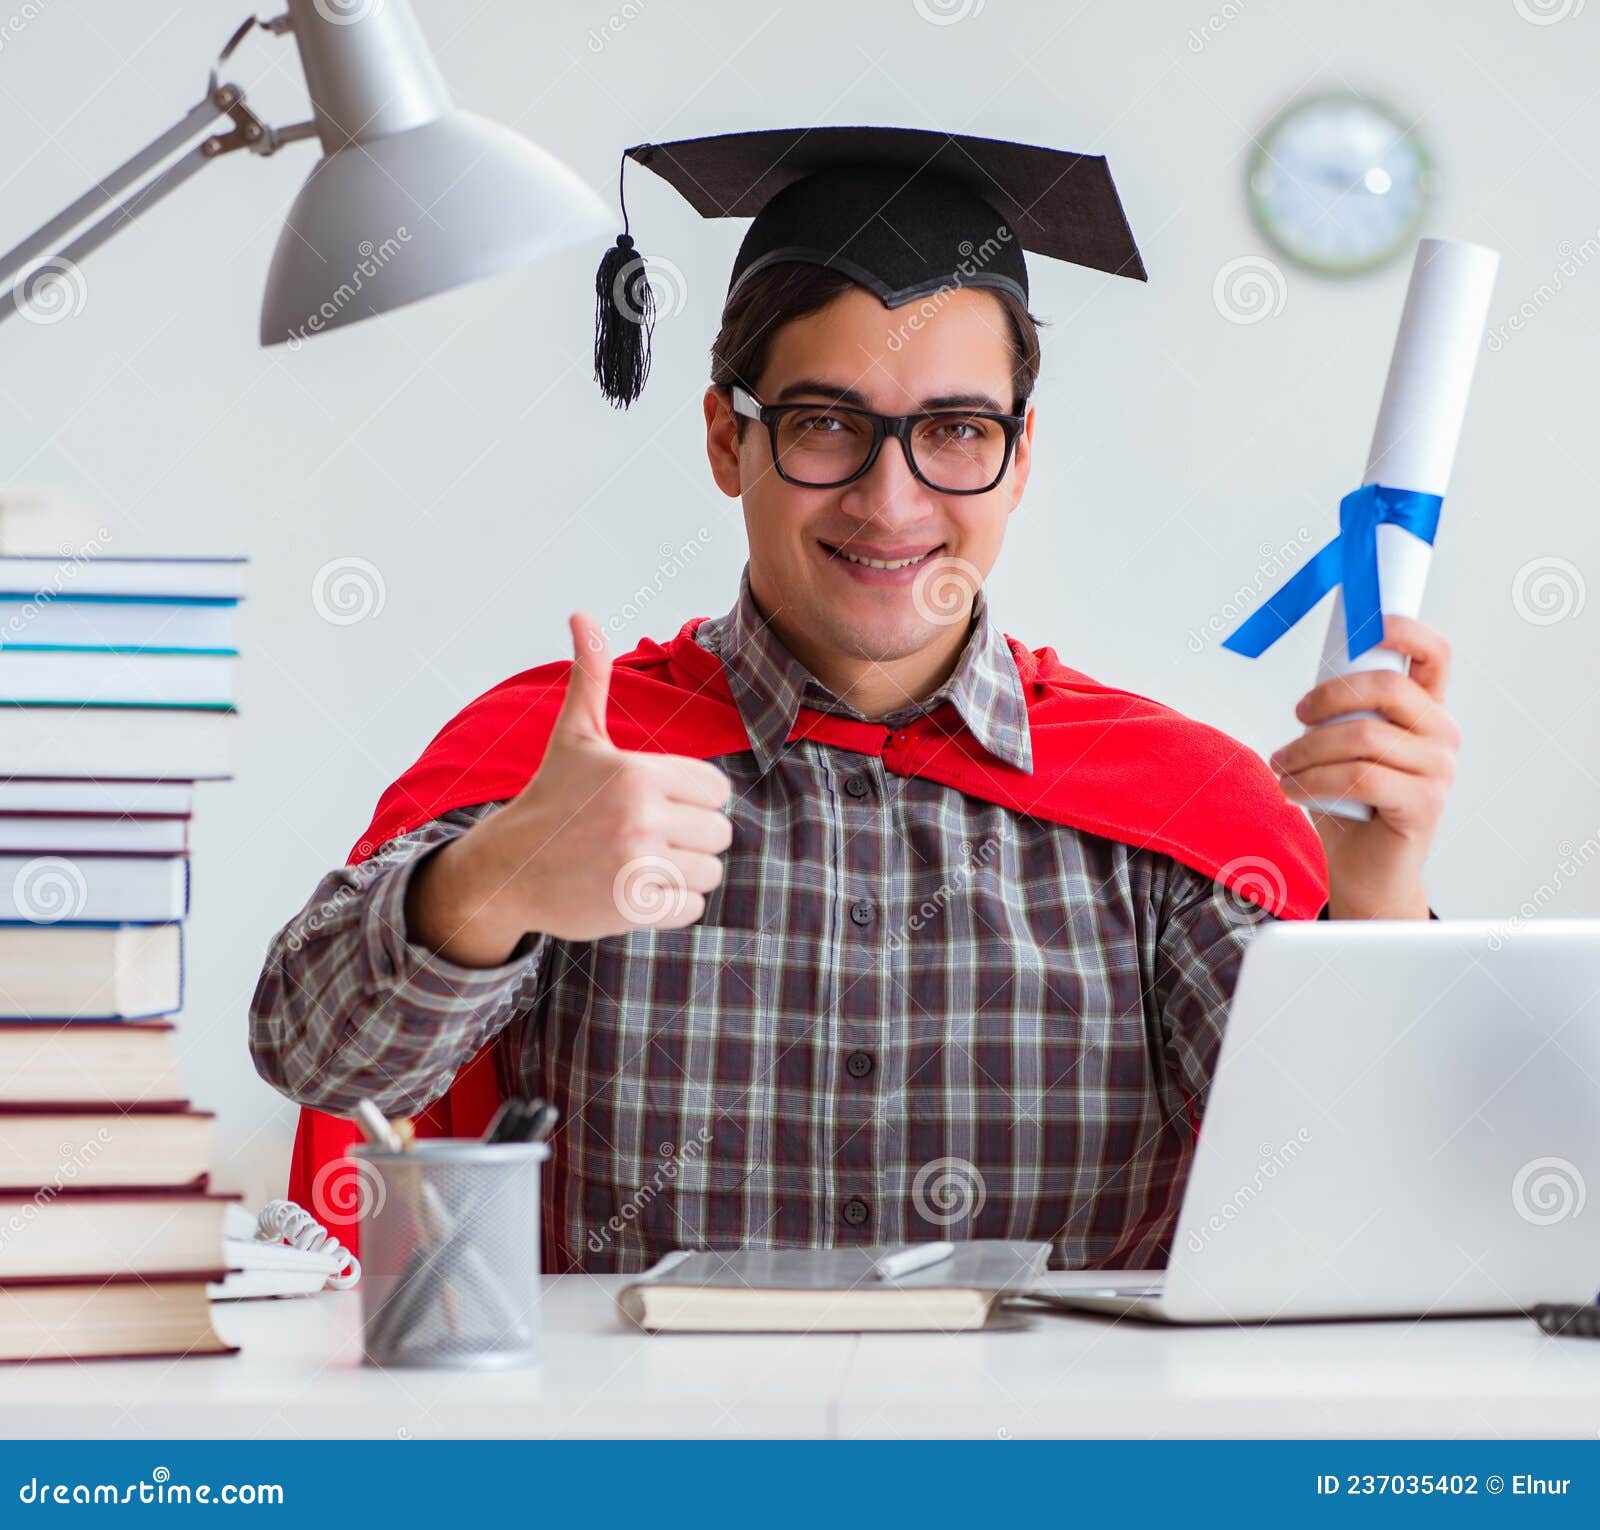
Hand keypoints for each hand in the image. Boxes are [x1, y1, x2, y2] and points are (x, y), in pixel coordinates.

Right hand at [406, 613, 733, 964]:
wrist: (506, 871)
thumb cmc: (550, 799)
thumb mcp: (574, 736)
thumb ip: (591, 676)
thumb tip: (581, 615)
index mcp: (637, 774)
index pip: (716, 790)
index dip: (695, 799)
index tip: (659, 804)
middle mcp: (640, 818)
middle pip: (719, 833)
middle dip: (692, 839)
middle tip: (650, 839)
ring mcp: (637, 866)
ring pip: (710, 873)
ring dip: (685, 874)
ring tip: (644, 864)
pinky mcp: (635, 910)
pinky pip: (692, 908)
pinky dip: (672, 907)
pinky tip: (638, 892)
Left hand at [1268, 615, 1457, 919]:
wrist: (1365, 870)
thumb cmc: (1350, 802)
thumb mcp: (1341, 745)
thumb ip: (1341, 709)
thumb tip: (1315, 674)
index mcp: (1425, 711)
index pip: (1433, 653)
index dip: (1401, 629)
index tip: (1360, 626)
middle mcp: (1441, 735)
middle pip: (1388, 688)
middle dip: (1330, 696)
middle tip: (1297, 716)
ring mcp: (1438, 770)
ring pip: (1362, 736)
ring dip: (1306, 750)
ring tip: (1282, 766)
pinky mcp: (1423, 805)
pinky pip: (1359, 776)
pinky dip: (1312, 780)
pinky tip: (1291, 790)